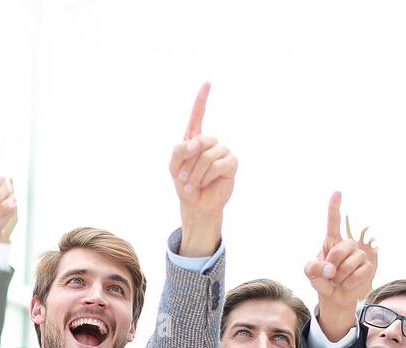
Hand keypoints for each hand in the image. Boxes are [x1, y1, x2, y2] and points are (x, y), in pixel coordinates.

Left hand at [169, 83, 236, 256]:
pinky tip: (207, 183)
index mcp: (194, 140)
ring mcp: (222, 151)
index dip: (202, 100)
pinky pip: (219, 164)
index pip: (198, 116)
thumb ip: (179, 151)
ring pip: (208, 155)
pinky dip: (208, 176)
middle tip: (185, 177)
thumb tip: (195, 142)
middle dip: (189, 162)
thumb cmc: (185, 184)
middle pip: (200, 141)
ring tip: (195, 183)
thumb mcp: (174, 167)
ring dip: (197, 173)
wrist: (196, 204)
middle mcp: (210, 143)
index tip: (207, 83)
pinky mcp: (231, 163)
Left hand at [305, 192, 377, 337]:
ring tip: (338, 280)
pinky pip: (361, 272)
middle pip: (344, 246)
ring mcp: (359, 255)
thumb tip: (330, 268)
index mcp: (331, 242)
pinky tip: (347, 284)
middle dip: (334, 262)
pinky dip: (351, 282)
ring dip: (342, 275)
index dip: (334, 208)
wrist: (334, 296)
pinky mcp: (368, 267)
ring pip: (353, 260)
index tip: (337, 192)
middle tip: (330, 273)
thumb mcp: (310, 273)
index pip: (333, 222)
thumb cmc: (322, 280)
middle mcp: (347, 245)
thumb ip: (313, 268)